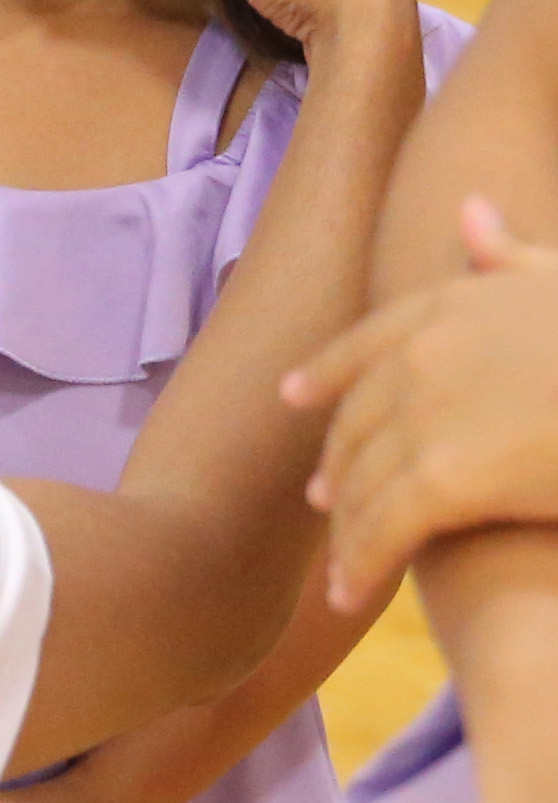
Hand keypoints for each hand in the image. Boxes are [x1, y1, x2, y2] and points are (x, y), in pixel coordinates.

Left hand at [284, 198, 557, 610]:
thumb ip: (508, 256)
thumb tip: (467, 207)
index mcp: (447, 305)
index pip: (363, 345)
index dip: (326, 375)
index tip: (294, 397)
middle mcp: (421, 352)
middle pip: (355, 422)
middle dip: (339, 465)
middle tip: (325, 503)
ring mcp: (426, 411)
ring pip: (362, 482)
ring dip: (348, 532)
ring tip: (341, 570)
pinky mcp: (443, 476)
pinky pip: (384, 526)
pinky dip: (361, 564)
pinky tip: (352, 596)